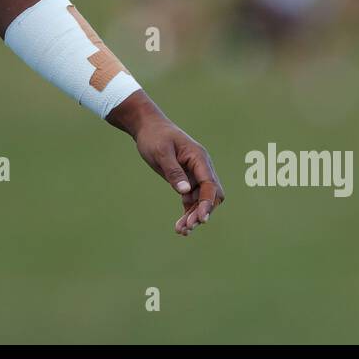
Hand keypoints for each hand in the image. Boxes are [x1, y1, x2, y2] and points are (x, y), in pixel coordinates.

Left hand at [108, 93, 223, 235]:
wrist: (148, 127)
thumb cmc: (155, 136)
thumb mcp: (161, 152)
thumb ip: (173, 171)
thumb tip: (185, 192)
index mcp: (199, 158)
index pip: (210, 184)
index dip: (207, 202)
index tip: (201, 218)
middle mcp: (200, 168)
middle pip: (211, 195)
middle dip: (202, 212)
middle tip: (189, 227)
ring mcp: (194, 175)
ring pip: (200, 200)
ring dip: (193, 215)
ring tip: (181, 231)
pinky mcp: (186, 180)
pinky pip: (191, 200)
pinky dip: (187, 212)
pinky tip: (180, 227)